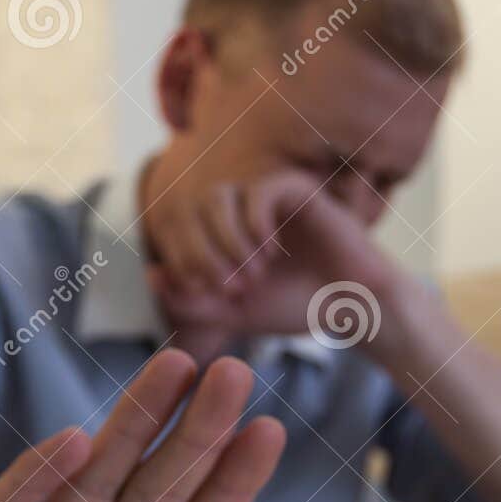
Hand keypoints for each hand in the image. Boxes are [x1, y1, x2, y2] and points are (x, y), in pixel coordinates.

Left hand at [146, 169, 402, 341]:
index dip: (182, 261)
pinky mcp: (298, 189)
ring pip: (219, 196)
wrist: (349, 307)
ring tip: (252, 274)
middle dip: (202, 252)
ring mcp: (267, 195)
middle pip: (192, 208)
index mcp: (221, 230)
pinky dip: (255, 225)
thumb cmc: (293, 307)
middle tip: (230, 286)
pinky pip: (258, 191)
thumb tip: (151, 273)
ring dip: (226, 240)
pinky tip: (270, 254)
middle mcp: (239, 207)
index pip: (178, 227)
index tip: (207, 294)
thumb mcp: (231, 312)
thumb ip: (190, 299)